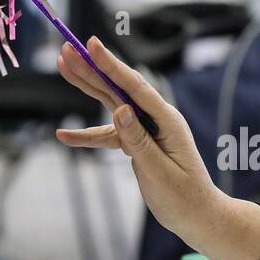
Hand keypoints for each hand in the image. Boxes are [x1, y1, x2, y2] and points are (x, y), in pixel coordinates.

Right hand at [54, 36, 259, 259]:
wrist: (196, 215)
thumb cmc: (183, 197)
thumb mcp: (159, 170)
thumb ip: (138, 140)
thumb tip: (119, 109)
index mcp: (166, 120)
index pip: (134, 87)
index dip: (111, 65)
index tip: (92, 44)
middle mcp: (155, 118)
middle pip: (118, 87)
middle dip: (91, 68)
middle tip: (67, 49)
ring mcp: (145, 129)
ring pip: (110, 102)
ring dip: (87, 86)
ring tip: (64, 66)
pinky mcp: (135, 142)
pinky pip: (107, 134)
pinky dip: (85, 135)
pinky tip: (63, 135)